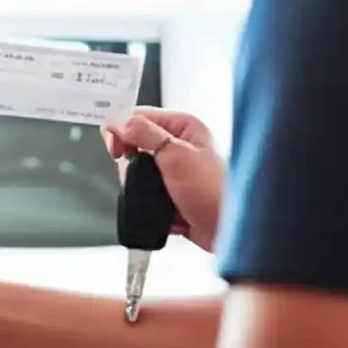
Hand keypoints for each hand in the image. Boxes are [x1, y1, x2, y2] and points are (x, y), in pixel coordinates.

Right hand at [103, 107, 224, 251]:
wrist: (231, 232)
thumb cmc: (218, 193)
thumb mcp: (176, 156)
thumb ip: (144, 134)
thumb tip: (119, 122)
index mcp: (183, 126)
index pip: (137, 116)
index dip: (120, 130)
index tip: (116, 148)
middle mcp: (179, 145)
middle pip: (132, 144)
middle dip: (130, 163)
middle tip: (138, 175)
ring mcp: (174, 170)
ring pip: (136, 171)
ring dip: (138, 186)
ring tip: (155, 195)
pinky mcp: (171, 192)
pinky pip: (144, 192)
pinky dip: (146, 201)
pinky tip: (159, 207)